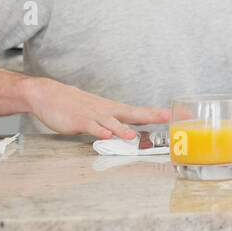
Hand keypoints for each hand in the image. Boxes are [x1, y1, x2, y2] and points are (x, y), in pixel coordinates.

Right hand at [20, 76, 169, 138]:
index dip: (162, 113)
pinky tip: (106, 135)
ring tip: (133, 135)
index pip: (143, 112)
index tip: (182, 114)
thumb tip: (133, 132)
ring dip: (122, 129)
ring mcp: (94, 115)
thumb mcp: (101, 113)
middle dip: (154, 115)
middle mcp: (108, 111)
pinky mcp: (79, 121)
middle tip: (171, 117)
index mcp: (115, 110)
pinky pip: (90, 126)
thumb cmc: (77, 106)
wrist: (49, 94)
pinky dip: (98, 131)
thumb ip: (117, 123)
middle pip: (135, 112)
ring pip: (112, 122)